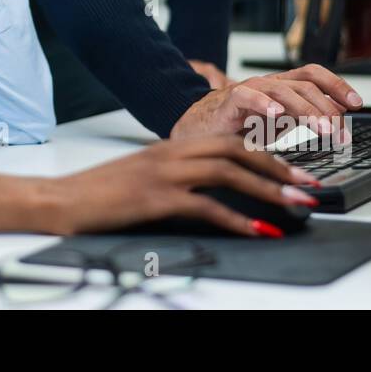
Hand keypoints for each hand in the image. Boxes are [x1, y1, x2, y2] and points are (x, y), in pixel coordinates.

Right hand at [0, 136, 321, 236]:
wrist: (61, 199)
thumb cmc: (100, 193)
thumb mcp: (143, 175)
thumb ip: (178, 176)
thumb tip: (217, 194)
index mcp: (172, 145)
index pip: (230, 140)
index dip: (266, 154)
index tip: (293, 172)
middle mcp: (171, 153)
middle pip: (236, 151)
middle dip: (278, 169)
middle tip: (309, 187)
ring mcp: (163, 173)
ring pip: (228, 173)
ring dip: (268, 190)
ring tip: (296, 206)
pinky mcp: (154, 198)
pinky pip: (205, 206)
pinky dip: (237, 220)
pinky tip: (258, 231)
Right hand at [170, 63, 363, 138]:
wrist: (196, 131)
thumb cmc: (236, 127)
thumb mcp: (279, 125)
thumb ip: (305, 119)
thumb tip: (338, 120)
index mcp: (282, 88)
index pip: (314, 76)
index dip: (337, 85)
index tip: (356, 104)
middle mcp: (268, 85)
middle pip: (304, 84)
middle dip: (327, 107)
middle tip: (339, 131)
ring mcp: (248, 90)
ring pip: (283, 90)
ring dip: (307, 110)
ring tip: (322, 128)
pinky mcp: (228, 102)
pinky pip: (247, 96)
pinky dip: (263, 103)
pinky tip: (277, 114)